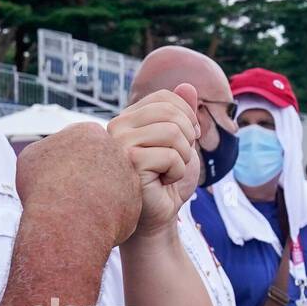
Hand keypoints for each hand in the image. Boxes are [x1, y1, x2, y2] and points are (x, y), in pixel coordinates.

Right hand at [16, 121, 141, 247]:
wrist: (66, 223)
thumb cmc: (43, 188)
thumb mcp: (30, 159)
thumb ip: (43, 150)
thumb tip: (46, 152)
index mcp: (89, 132)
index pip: (81, 142)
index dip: (66, 160)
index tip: (57, 175)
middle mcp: (115, 149)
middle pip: (100, 161)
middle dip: (87, 175)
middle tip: (70, 193)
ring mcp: (129, 174)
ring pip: (112, 184)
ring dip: (99, 195)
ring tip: (78, 210)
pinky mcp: (136, 201)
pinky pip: (120, 208)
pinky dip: (107, 215)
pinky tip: (91, 223)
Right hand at [108, 84, 200, 239]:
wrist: (156, 220)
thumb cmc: (165, 183)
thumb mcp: (181, 143)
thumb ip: (183, 113)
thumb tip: (187, 84)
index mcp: (127, 119)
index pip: (165, 98)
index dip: (186, 116)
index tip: (187, 140)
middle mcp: (117, 127)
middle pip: (172, 114)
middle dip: (188, 139)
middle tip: (180, 160)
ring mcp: (118, 145)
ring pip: (173, 133)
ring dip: (184, 157)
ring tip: (171, 172)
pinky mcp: (127, 164)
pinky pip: (170, 156)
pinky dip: (178, 172)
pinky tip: (163, 183)